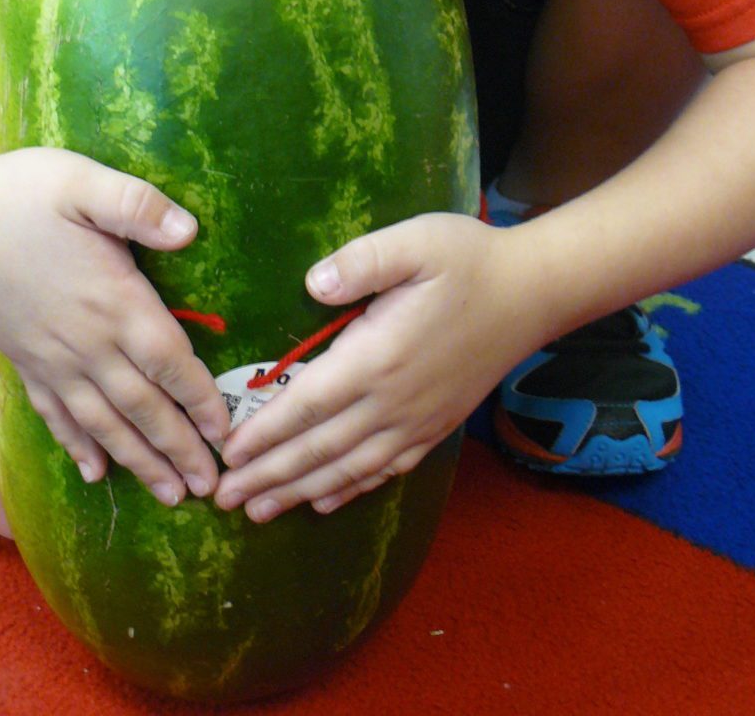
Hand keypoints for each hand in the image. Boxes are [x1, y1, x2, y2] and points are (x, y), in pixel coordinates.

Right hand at [0, 147, 231, 503]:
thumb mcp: (82, 181)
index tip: (227, 434)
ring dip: (139, 461)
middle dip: (179, 449)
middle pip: (142, 407)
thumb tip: (190, 230)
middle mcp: (84, 341)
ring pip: (103, 422)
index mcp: (111, 299)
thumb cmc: (17, 192)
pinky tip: (95, 473)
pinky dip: (78, 446)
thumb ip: (137, 206)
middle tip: (210, 488)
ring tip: (169, 494)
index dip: (200, 400)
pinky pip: (54, 414)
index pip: (168, 362)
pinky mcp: (21, 358)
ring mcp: (49, 356)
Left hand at [213, 214, 526, 521]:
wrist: (532, 293)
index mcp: (378, 357)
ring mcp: (417, 420)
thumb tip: (315, 283)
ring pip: (348, 469)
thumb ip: (361, 261)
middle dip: (268, 477)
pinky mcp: (435, 427)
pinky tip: (325, 502)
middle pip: (319, 449)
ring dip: (299, 493)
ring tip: (258, 512)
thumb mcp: (414, 242)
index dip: (264, 433)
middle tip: (221, 500)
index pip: (307, 405)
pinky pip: (385, 470)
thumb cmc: (467, 260)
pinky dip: (350, 490)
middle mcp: (394, 401)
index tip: (226, 455)